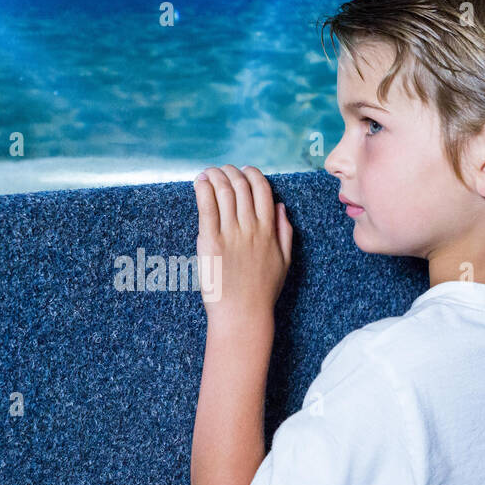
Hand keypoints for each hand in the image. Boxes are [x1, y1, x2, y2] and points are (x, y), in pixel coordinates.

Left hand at [193, 164, 292, 323]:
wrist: (242, 314)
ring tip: (209, 172)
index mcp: (269, 230)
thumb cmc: (262, 292)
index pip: (262, 189)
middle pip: (241, 186)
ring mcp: (230, 234)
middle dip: (231, 171)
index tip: (244, 170)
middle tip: (222, 169)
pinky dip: (203, 190)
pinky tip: (200, 182)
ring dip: (215, 175)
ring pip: (224, 192)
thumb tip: (281, 207)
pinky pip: (207, 208)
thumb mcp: (285, 261)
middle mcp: (250, 228)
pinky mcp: (210, 242)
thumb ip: (284, 231)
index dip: (252, 174)